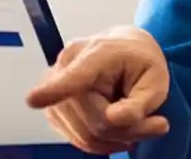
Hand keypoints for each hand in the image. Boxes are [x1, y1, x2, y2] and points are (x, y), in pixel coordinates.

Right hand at [25, 25, 170, 154]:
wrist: (125, 50)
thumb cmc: (142, 63)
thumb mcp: (157, 81)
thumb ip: (140, 104)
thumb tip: (113, 119)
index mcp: (97, 54)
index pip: (75, 76)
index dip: (55, 89)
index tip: (33, 99)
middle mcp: (68, 66)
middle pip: (93, 123)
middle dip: (125, 131)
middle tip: (154, 124)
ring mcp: (55, 87)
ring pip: (84, 135)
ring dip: (114, 138)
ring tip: (134, 121)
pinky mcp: (53, 108)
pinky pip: (77, 138)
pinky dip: (100, 140)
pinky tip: (115, 123)